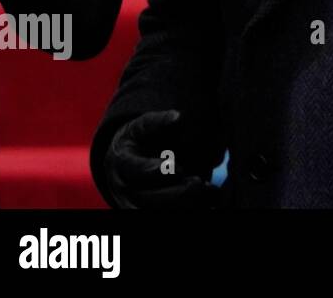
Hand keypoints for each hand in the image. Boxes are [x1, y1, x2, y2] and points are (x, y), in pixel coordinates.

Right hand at [103, 110, 217, 208]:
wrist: (127, 159)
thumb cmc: (139, 139)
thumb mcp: (142, 126)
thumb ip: (158, 121)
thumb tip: (177, 117)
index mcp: (122, 163)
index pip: (134, 171)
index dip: (154, 171)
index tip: (176, 167)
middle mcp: (124, 188)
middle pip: (146, 199)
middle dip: (175, 193)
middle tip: (198, 182)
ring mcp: (134, 205)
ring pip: (158, 212)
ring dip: (185, 205)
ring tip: (210, 192)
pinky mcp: (147, 212)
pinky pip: (167, 215)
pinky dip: (190, 208)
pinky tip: (209, 201)